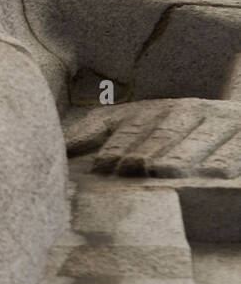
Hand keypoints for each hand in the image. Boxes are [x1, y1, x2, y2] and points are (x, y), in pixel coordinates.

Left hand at [64, 97, 240, 177]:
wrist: (233, 117)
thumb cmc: (175, 128)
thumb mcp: (138, 124)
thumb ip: (100, 132)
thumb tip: (60, 146)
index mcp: (158, 109)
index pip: (135, 126)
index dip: (120, 144)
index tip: (105, 166)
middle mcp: (188, 110)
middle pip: (165, 131)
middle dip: (147, 148)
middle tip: (132, 168)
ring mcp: (218, 120)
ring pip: (199, 138)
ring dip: (181, 154)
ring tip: (162, 169)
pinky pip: (235, 148)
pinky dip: (227, 158)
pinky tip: (217, 173)